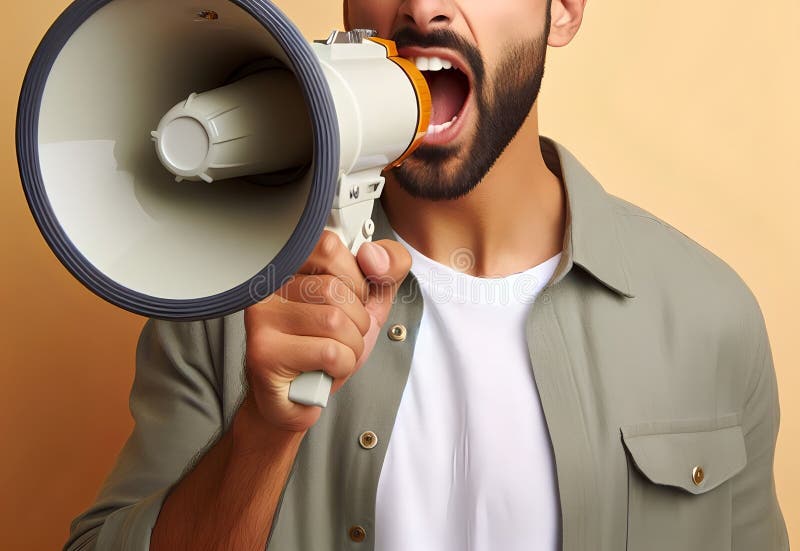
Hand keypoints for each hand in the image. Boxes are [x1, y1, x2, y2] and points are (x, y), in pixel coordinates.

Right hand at [239, 231, 411, 435]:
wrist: (299, 398)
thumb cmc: (328, 346)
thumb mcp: (370, 303)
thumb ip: (387, 271)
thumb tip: (372, 255)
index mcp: (290, 266)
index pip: (329, 246)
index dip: (354, 278)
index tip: (348, 298)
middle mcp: (267, 287)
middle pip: (334, 289)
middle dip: (356, 321)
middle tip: (339, 336)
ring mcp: (261, 319)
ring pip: (334, 322)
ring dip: (350, 347)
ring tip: (330, 356)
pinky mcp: (264, 353)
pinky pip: (329, 352)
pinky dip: (341, 367)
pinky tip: (323, 372)